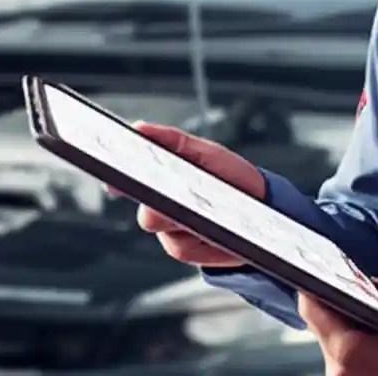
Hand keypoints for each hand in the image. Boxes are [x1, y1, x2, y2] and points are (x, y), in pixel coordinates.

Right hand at [111, 121, 265, 267]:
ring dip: (185, 219)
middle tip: (184, 194)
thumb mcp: (206, 152)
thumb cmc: (230, 176)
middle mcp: (158, 206)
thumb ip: (171, 140)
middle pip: (145, 213)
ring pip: (163, 230)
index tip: (116, 181)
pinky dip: (198, 236)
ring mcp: (168, 231)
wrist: (261, 208)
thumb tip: (140, 127)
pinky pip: (180, 246)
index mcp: (160, 179)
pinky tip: (214, 228)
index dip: (119, 181)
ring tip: (212, 208)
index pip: (128, 181)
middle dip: (161, 205)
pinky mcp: (183, 250)